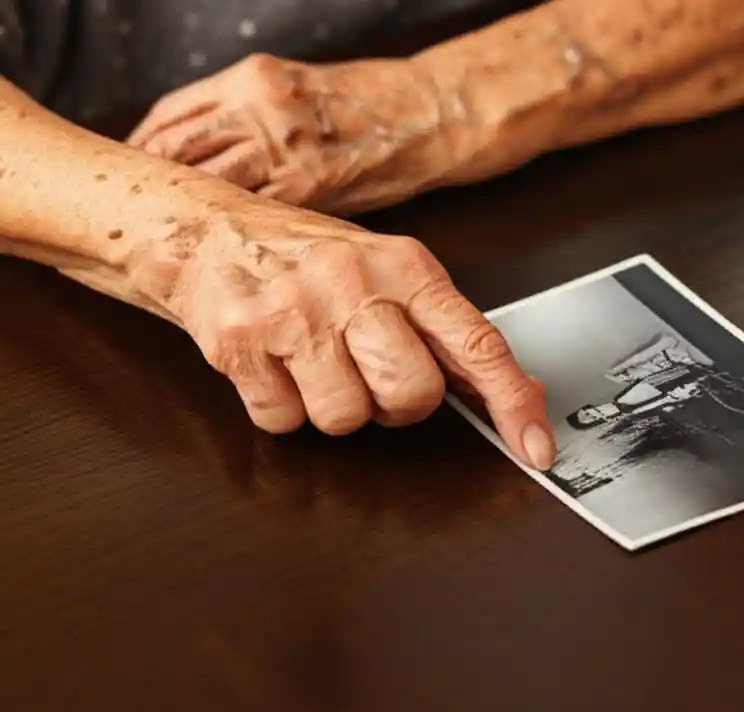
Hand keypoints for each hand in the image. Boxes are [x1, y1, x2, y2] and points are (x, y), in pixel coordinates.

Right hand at [127, 198, 555, 469]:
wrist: (206, 232)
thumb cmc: (306, 257)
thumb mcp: (388, 272)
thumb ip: (446, 329)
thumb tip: (514, 389)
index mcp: (405, 266)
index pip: (477, 343)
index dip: (513, 402)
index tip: (537, 446)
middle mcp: (353, 283)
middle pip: (412, 395)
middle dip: (396, 404)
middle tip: (370, 373)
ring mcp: (295, 313)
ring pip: (347, 420)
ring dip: (335, 408)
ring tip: (316, 364)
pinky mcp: (241, 343)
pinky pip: (284, 422)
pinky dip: (282, 408)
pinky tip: (276, 367)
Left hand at [128, 53, 454, 214]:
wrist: (428, 114)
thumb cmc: (370, 104)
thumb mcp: (296, 88)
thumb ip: (247, 115)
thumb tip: (200, 151)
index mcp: (250, 80)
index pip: (170, 116)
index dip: (143, 150)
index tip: (129, 175)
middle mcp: (257, 109)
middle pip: (175, 151)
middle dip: (148, 187)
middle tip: (128, 218)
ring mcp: (281, 148)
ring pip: (207, 185)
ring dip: (183, 216)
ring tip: (166, 242)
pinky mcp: (307, 187)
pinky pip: (253, 215)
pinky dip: (231, 235)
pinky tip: (222, 253)